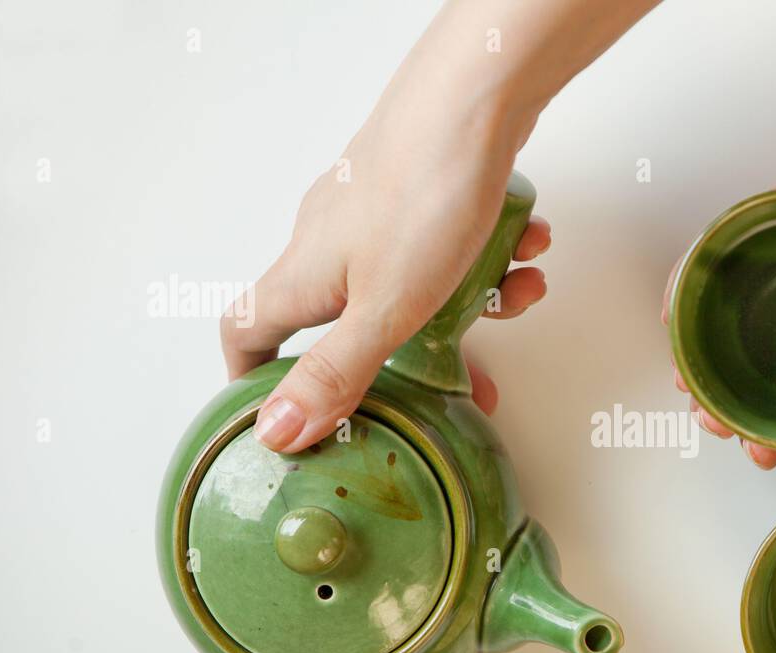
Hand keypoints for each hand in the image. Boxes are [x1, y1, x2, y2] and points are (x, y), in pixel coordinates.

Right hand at [221, 0, 659, 453]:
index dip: (259, 383)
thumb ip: (335, 373)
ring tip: (517, 292)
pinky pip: (452, 248)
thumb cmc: (423, 195)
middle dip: (415, 359)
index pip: (247, 335)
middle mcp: (331, 246)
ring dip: (475, 301)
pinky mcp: (421, 194)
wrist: (476, 96)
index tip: (290, 423)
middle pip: (351, 324)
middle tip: (462, 383)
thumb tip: (276, 433)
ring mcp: (376, 217)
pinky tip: (527, 249)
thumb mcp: (384, 309)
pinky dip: (492, 257)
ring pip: (418, 287)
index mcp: (303, 278)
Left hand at [670, 53, 775, 472]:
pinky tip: (681, 302)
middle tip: (716, 421)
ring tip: (689, 378)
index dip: (774, 426)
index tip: (758, 452)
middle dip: (729, 394)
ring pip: (739, 300)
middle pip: (762, 352)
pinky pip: (738, 234)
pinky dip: (704, 268)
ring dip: (705, 342)